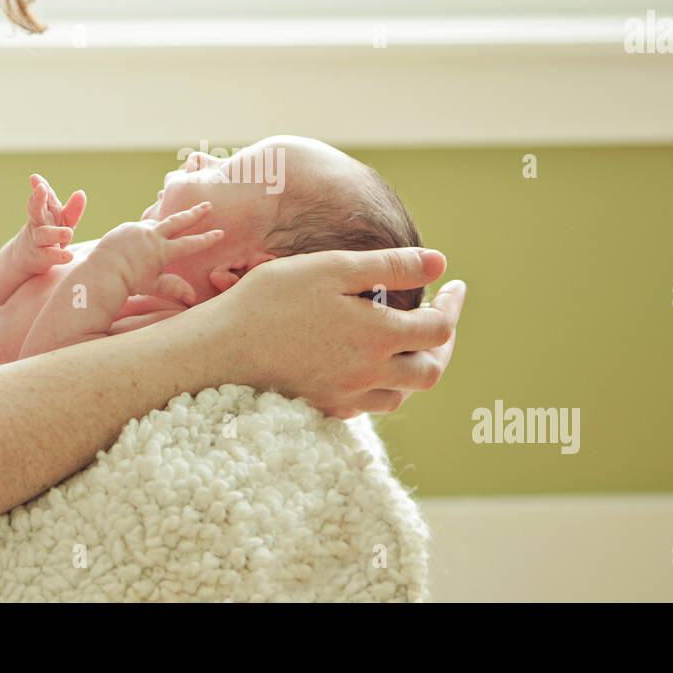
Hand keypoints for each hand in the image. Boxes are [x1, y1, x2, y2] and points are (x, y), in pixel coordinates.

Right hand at [9, 173, 86, 275]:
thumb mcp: (61, 221)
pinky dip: (59, 256)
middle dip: (37, 199)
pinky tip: (69, 256)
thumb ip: (72, 209)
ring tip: (68, 233)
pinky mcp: (40, 258)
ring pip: (44, 235)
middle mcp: (38, 223)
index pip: (43, 197)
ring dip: (55, 233)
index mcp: (44, 211)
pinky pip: (49, 256)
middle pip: (35, 210)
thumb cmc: (48, 235)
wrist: (24, 259)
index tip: (35, 178)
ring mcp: (37, 241)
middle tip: (41, 189)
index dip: (40, 186)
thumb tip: (81, 192)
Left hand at [92, 202, 223, 304]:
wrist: (102, 271)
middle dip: (195, 213)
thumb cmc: (129, 282)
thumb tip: (192, 298)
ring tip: (175, 225)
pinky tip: (145, 239)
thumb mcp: (153, 286)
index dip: (206, 239)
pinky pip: (141, 227)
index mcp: (162, 251)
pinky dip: (147, 231)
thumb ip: (174, 287)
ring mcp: (138, 229)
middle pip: (178, 221)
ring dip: (167, 224)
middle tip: (208, 205)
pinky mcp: (127, 227)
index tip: (220, 233)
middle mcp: (152, 236)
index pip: (189, 244)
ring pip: (158, 224)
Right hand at [191, 248, 464, 418]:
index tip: (453, 286)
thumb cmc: (271, 299)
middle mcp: (369, 374)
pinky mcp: (322, 409)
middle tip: (439, 319)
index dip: (454, 306)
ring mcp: (346, 398)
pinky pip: (367, 406)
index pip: (440, 329)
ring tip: (405, 342)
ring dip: (412, 369)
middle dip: (443, 345)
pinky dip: (379, 385)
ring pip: (401, 394)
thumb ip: (390, 266)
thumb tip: (440, 262)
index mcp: (378, 337)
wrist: (218, 350)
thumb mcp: (331, 268)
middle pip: (430, 371)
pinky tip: (365, 364)